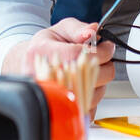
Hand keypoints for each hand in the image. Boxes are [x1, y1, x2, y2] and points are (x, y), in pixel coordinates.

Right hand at [0, 18, 115, 109]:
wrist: (31, 65)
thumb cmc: (47, 47)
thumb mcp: (60, 30)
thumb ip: (78, 29)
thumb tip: (92, 30)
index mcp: (43, 51)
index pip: (79, 54)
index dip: (100, 51)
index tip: (107, 47)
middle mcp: (44, 75)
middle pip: (87, 77)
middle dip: (104, 66)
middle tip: (103, 58)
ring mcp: (51, 95)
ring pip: (91, 95)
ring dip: (100, 82)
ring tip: (94, 71)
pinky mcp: (60, 110)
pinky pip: (87, 108)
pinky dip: (92, 96)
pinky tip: (87, 84)